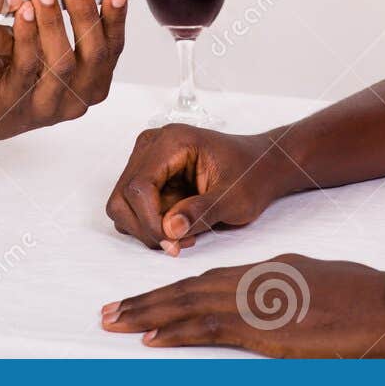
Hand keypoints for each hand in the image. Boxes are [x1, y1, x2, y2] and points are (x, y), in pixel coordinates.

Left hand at [0, 0, 127, 148]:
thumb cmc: (11, 65)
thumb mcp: (36, 26)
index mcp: (92, 77)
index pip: (113, 47)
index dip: (116, 19)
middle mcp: (77, 94)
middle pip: (93, 55)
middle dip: (84, 13)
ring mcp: (49, 104)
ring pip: (62, 63)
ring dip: (54, 22)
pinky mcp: (18, 107)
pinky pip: (26, 70)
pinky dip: (26, 38)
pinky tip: (21, 14)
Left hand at [100, 254, 384, 357]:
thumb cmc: (368, 298)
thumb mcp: (319, 284)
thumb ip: (287, 290)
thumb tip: (267, 306)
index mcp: (269, 268)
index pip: (207, 278)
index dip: (172, 289)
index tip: (143, 299)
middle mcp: (256, 279)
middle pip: (188, 288)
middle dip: (146, 301)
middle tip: (110, 311)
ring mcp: (259, 302)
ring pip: (189, 305)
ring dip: (148, 315)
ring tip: (115, 322)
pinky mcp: (266, 329)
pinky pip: (210, 329)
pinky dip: (176, 331)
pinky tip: (151, 337)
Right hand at [106, 123, 297, 253]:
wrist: (262, 166)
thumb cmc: (252, 175)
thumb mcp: (234, 199)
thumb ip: (201, 212)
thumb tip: (168, 230)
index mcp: (172, 141)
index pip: (138, 186)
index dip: (150, 221)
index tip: (173, 243)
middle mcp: (152, 145)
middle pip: (122, 197)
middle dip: (146, 228)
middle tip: (178, 244)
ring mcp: (146, 159)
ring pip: (122, 205)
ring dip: (147, 229)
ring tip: (182, 236)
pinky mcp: (149, 175)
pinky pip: (132, 207)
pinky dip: (149, 225)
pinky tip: (179, 227)